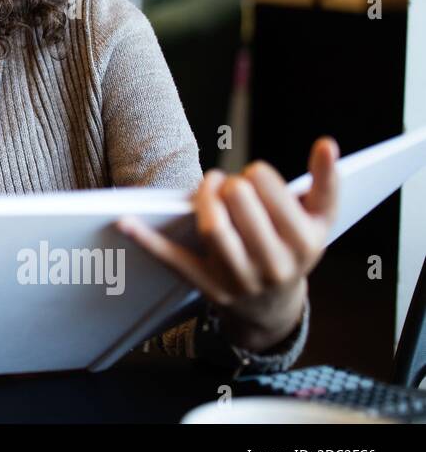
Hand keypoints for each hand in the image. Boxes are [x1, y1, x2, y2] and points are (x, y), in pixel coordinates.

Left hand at [117, 137, 339, 352]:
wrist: (275, 308)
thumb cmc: (294, 248)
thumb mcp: (320, 220)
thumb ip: (327, 182)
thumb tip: (327, 143)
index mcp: (305, 243)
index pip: (273, 194)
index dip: (258, 176)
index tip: (254, 174)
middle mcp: (274, 265)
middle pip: (241, 207)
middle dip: (231, 185)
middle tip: (230, 183)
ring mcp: (240, 279)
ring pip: (213, 230)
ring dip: (204, 199)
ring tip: (208, 187)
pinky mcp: (208, 287)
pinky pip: (174, 260)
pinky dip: (147, 241)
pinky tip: (124, 221)